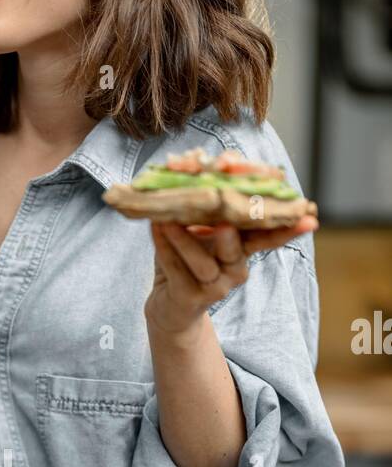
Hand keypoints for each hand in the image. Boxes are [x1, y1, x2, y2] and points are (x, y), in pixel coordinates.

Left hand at [145, 216, 317, 336]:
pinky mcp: (189, 298)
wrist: (170, 304)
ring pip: (202, 263)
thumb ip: (211, 201)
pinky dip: (165, 249)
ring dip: (184, 240)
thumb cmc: (189, 257)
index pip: (269, 235)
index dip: (288, 228)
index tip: (309, 218)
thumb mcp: (203, 227)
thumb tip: (213, 162)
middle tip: (223, 223)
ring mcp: (214, 287)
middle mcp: (235, 270)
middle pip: (237, 250)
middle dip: (230, 235)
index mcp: (245, 248)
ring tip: (167, 220)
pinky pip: (175, 271)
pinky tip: (155, 228)